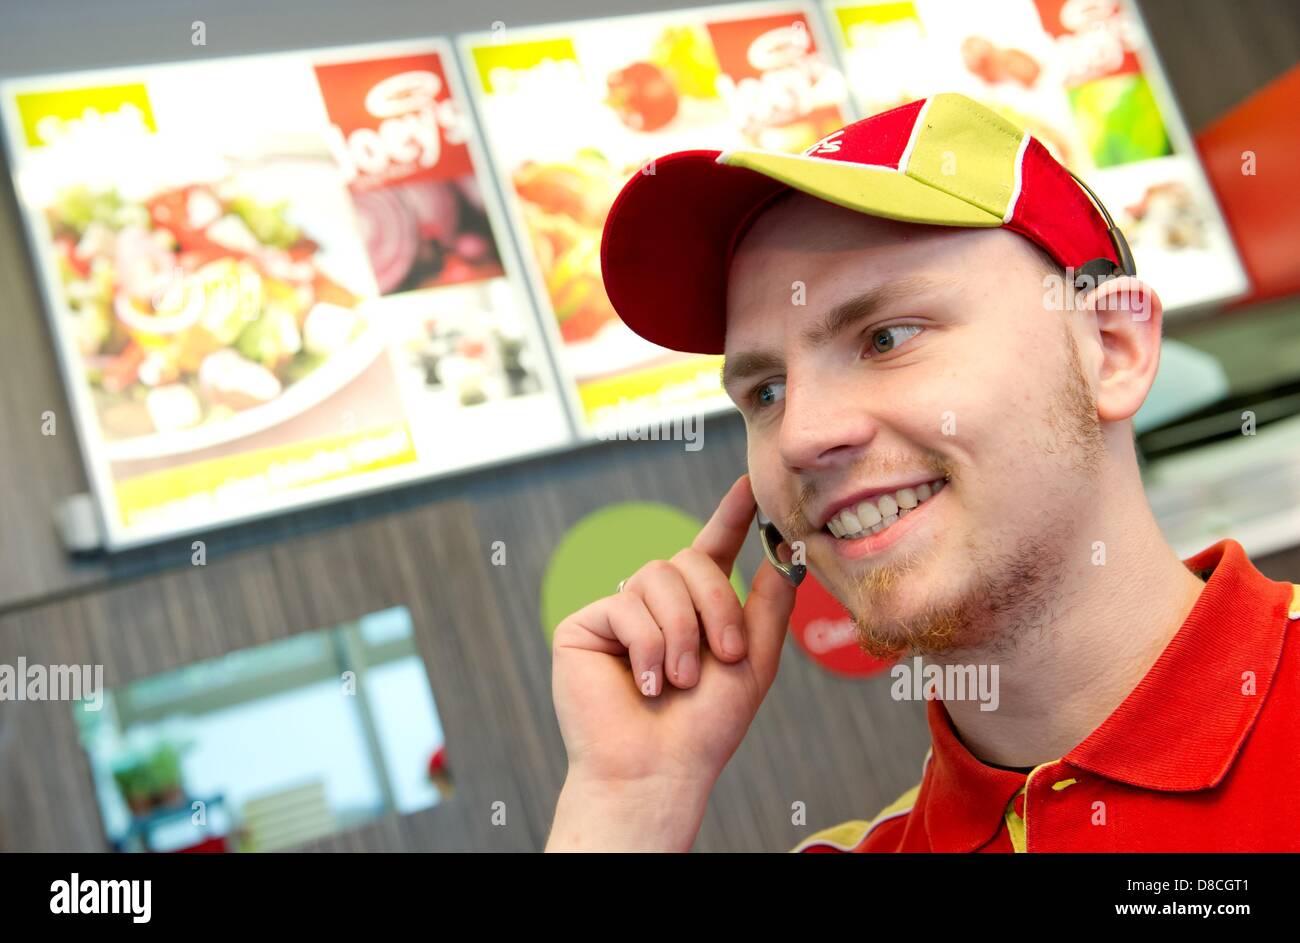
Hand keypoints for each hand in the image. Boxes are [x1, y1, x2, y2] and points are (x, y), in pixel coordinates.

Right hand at [547, 474, 797, 847]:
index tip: (751, 484)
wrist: (658, 769)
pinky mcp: (583, 624)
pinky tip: (644, 684)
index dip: (731, 515)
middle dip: (716, 606)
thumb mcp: (754, 660)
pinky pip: (624, 605)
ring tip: (678, 679)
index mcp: (695, 608)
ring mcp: (618, 611)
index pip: (713, 549)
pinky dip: (646, 647)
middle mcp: (655, 603)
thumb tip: (785, 550)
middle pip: (689, 560)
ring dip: (681, 633)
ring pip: (656, 578)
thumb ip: (768, 603)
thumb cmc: (705, 726)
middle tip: (725, 656)